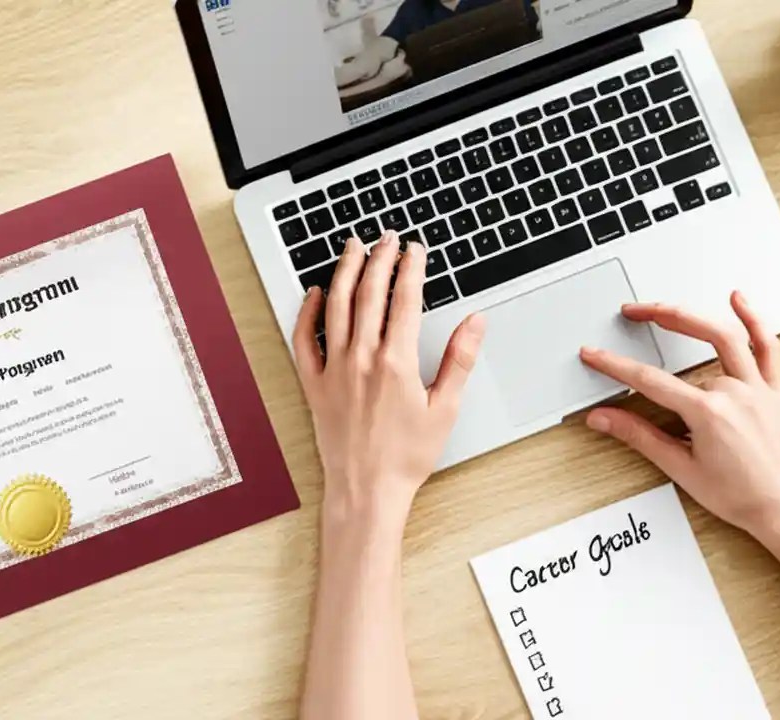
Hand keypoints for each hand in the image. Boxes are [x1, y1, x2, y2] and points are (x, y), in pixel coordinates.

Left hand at [292, 233, 485, 523]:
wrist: (367, 490)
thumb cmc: (407, 457)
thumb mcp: (445, 408)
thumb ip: (460, 360)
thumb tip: (475, 322)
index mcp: (396, 362)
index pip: (405, 300)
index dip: (411, 268)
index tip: (416, 249)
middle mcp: (361, 359)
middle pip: (369, 293)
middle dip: (380, 259)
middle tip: (387, 238)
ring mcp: (334, 369)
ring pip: (336, 307)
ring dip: (345, 272)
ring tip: (353, 248)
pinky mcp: (314, 384)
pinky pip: (304, 340)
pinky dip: (308, 313)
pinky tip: (314, 294)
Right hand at [579, 292, 779, 543]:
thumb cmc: (742, 496)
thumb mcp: (681, 468)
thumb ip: (639, 437)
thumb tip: (605, 420)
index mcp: (708, 412)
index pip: (649, 380)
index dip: (615, 365)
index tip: (595, 354)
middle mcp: (734, 393)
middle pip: (689, 345)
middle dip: (656, 319)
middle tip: (631, 312)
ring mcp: (756, 388)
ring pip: (725, 337)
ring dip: (694, 314)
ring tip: (668, 304)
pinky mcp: (773, 391)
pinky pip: (767, 347)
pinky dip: (755, 321)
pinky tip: (739, 301)